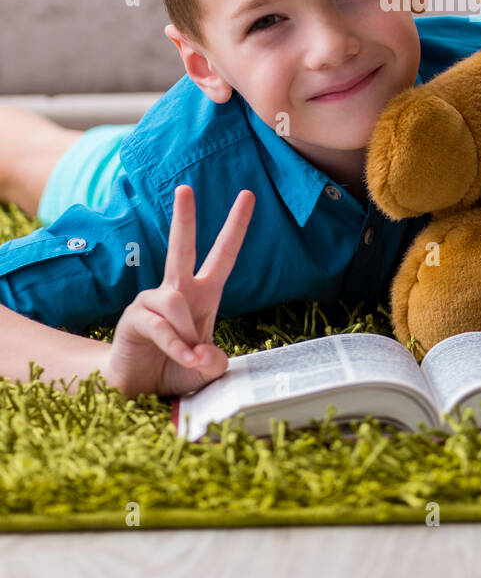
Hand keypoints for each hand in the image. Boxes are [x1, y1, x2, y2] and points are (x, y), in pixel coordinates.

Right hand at [104, 185, 254, 398]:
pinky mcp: (134, 317)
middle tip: (185, 187)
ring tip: (189, 356)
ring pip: (175, 300)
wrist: (136, 389)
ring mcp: (153, 301)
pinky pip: (161, 325)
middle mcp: (178, 291)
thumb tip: (206, 354)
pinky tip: (183, 358)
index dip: (235, 227)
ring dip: (187, 333)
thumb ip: (213, 365)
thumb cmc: (174, 370)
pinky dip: (176, 346)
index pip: (223, 255)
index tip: (248, 195)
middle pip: (182, 248)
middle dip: (183, 217)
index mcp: (203, 294)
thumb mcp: (205, 371)